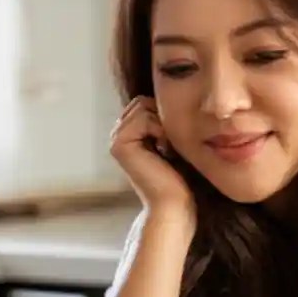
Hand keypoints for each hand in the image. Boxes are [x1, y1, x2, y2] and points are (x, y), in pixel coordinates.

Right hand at [110, 96, 193, 220]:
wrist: (174, 204)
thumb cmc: (181, 176)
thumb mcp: (174, 140)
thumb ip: (164, 119)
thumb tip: (174, 92)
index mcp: (129, 132)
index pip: (147, 102)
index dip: (166, 116)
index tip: (174, 143)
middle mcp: (119, 134)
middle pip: (144, 101)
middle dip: (163, 118)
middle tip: (171, 147)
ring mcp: (116, 138)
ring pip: (144, 107)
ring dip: (164, 125)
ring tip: (167, 150)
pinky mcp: (119, 144)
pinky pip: (145, 118)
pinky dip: (161, 131)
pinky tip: (164, 152)